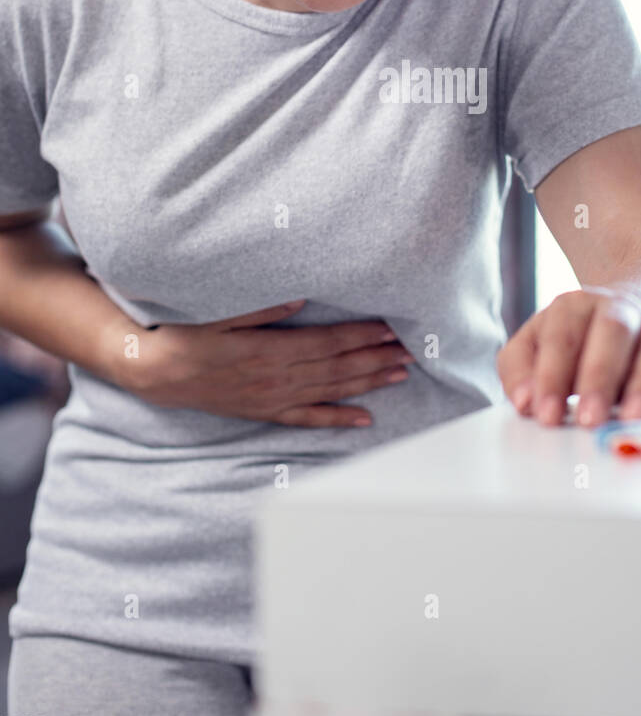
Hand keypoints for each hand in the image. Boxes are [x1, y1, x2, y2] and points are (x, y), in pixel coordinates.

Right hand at [118, 300, 412, 426]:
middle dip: (378, 357)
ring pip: (330, 391)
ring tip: (402, 374)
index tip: (392, 326)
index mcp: (268, 350)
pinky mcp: (264, 411)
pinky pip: (307, 418)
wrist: (151, 372)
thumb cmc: (182, 333)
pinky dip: (337, 419)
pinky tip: (365, 418)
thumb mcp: (215, 311)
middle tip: (413, 348)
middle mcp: (276, 378)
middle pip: (338, 367)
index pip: (328, 342)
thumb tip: (300, 297)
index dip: (363, 335)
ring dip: (369, 383)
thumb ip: (260, 306)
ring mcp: (272, 398)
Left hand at [497, 286, 640, 427]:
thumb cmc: (569, 344)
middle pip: (612, 333)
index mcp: (574, 307)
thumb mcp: (533, 347)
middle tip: (590, 419)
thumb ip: (519, 371)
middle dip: (600, 376)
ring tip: (633, 419)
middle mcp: (618, 312)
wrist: (621, 318)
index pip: (561, 335)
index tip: (545, 414)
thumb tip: (525, 402)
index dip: (552, 374)